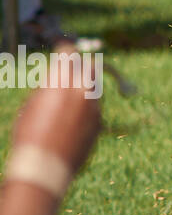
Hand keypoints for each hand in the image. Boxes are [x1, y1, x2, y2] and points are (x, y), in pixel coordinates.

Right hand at [10, 45, 101, 176]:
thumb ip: (48, 87)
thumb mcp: (30, 106)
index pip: (69, 50)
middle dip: (80, 65)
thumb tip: (57, 77)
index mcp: (61, 81)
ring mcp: (94, 105)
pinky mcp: (100, 121)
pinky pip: (96, 105)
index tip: (62, 46)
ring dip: (85, 85)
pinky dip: (87, 105)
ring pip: (95, 85)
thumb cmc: (29, 137)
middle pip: (90, 64)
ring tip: (69, 95)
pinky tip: (73, 115)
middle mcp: (82, 89)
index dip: (64, 47)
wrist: (45, 168)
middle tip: (70, 70)